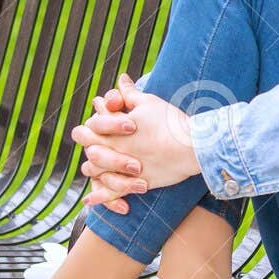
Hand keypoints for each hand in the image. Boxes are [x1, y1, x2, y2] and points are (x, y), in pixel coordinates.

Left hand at [72, 73, 201, 212]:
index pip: (91, 125)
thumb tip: (122, 78)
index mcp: (113, 129)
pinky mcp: (132, 184)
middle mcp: (113, 150)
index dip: (94, 121)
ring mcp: (121, 169)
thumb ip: (129, 93)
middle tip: (92, 142)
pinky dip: (98, 197)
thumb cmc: (169, 122)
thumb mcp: (148, 102)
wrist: (190, 147)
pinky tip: (89, 200)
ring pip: (94, 170)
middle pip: (88, 148)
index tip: (101, 118)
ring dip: (92, 167)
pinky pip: (109, 193)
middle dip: (88, 143)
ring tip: (92, 167)